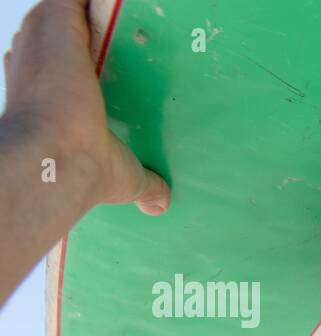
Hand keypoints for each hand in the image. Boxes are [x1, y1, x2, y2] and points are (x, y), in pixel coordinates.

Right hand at [2, 0, 168, 213]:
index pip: (62, 55)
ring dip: (98, 8)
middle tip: (133, 34)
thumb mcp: (122, 176)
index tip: (118, 57)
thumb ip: (144, 182)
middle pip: (64, 23)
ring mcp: (42, 36)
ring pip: (69, 4)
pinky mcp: (56, 19)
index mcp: (43, 86)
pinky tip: (125, 2)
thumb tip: (158, 204)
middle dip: (96, 26)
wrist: (56, 156)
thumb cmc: (80, 168)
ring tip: (132, 12)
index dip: (87, 53)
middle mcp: (35, 57)